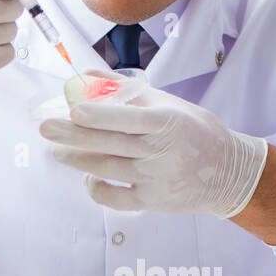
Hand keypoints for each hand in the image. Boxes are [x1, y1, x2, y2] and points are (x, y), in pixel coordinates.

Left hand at [39, 85, 268, 217]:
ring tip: (57, 150)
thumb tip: (85, 74)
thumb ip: (125, 89)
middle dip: (74, 136)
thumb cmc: (193, 130)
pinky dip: (97, 189)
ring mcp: (157, 179)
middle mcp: (162, 151)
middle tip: (46, 128)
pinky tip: (86, 177)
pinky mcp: (153, 201)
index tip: (73, 110)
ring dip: (78, 160)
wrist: (229, 172)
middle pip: (111, 144)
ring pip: (109, 170)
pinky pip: (117, 198)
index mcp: (168, 122)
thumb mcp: (167, 103)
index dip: (100, 115)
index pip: (129, 118)